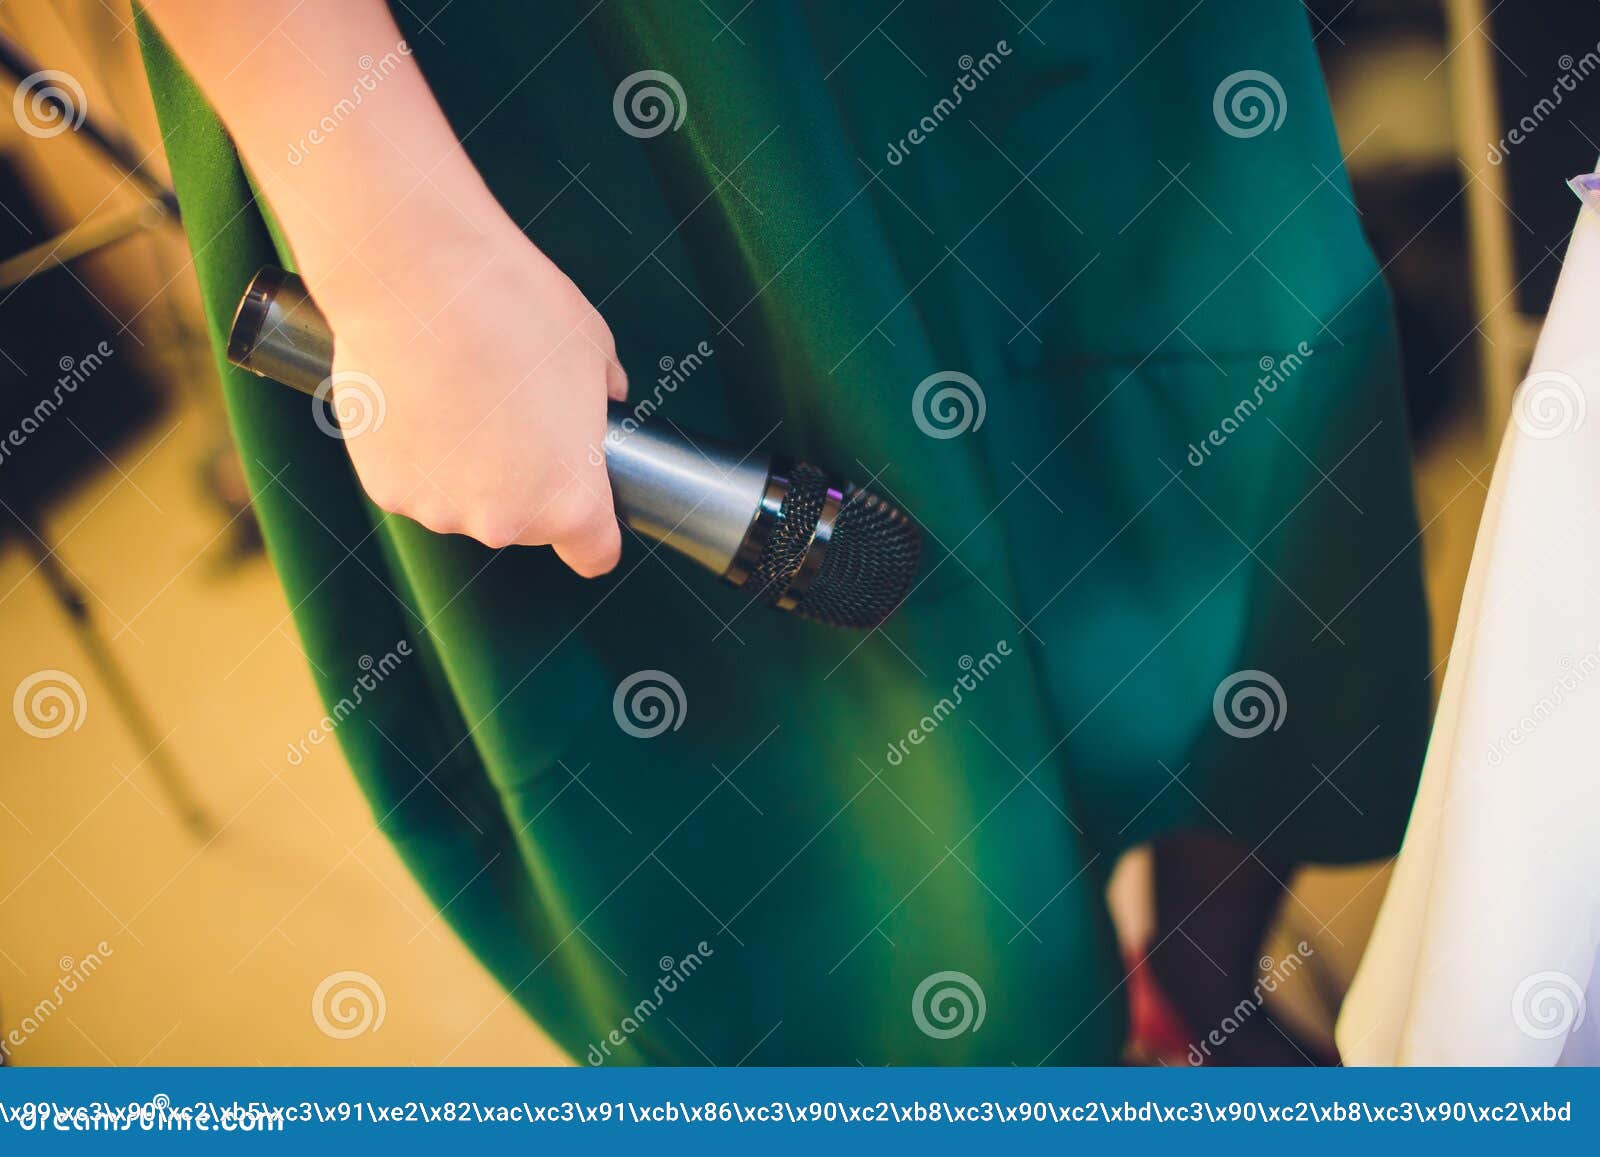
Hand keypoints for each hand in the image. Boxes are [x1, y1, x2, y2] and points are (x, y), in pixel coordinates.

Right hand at [311, 220, 627, 576]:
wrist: (420, 276)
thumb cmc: (517, 308)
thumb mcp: (594, 350)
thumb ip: (604, 394)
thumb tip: (603, 395)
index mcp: (571, 502)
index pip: (594, 554)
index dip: (594, 531)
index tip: (585, 504)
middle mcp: (505, 524)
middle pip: (525, 522)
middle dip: (524, 480)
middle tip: (511, 414)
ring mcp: (440, 510)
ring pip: (462, 502)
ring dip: (463, 467)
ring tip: (458, 395)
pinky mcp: (385, 488)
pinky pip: (412, 479)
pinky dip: (414, 452)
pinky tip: (417, 397)